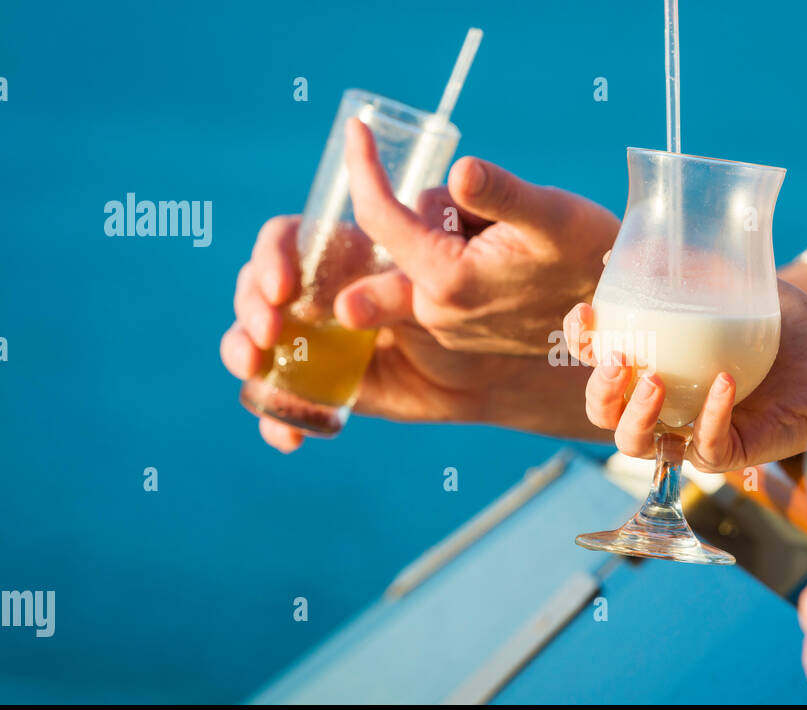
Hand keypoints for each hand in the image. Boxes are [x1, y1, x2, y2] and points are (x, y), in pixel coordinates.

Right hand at [220, 215, 609, 450]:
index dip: (278, 255)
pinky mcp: (357, 382)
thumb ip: (496, 197)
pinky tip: (287, 439)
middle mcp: (345, 285)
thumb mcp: (530, 225)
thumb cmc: (543, 261)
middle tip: (264, 334)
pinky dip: (285, 416)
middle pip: (268, 286)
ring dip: (249, 354)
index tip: (286, 289)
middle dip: (252, 305)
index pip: (296, 236)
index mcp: (371, 243)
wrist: (558, 332)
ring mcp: (343, 336)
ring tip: (253, 371)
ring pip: (274, 339)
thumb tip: (464, 173)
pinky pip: (306, 396)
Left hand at [336, 118, 618, 354]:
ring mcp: (449, 326)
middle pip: (407, 231)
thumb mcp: (551, 214)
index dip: (364, 168)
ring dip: (458, 231)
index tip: (357, 127)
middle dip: (436, 209)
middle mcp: (438, 312)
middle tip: (492, 218)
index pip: (381, 218)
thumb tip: (462, 169)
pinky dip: (465, 252)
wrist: (622, 311)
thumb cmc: (591, 257)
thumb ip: (501, 193)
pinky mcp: (463, 331)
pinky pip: (443, 273)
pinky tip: (509, 261)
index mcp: (449, 281)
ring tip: (513, 243)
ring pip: (427, 250)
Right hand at [562, 281, 806, 471]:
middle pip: (603, 412)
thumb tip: (623, 247)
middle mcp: (665, 401)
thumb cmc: (788, 321)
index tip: (587, 314)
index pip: (596, 360)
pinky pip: (707, 449)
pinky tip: (726, 382)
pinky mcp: (731, 452)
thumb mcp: (738, 283)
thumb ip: (690, 266)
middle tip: (620, 359)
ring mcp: (693, 430)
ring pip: (636, 444)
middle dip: (599, 390)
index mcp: (655, 360)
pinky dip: (711, 417)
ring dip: (633, 416)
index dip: (580, 342)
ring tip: (654, 381)